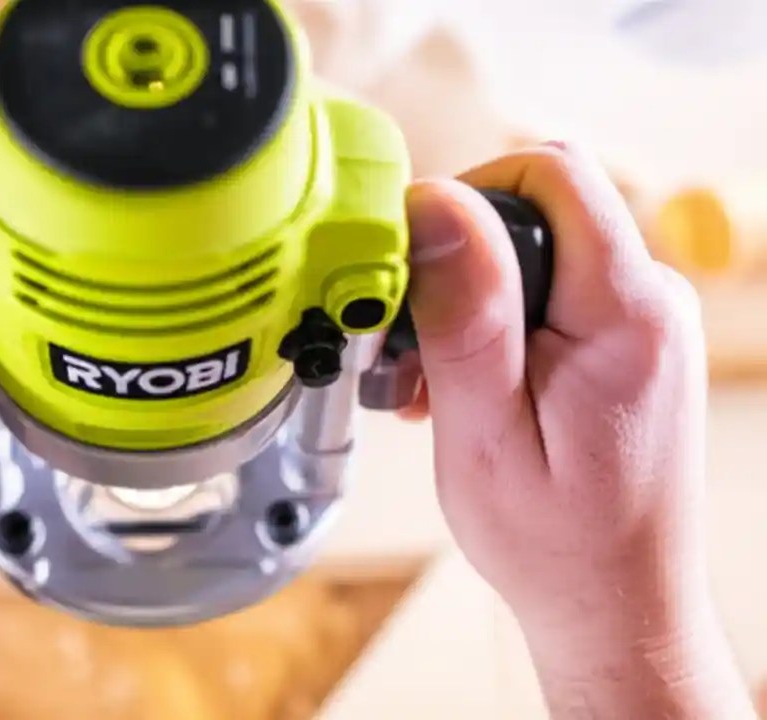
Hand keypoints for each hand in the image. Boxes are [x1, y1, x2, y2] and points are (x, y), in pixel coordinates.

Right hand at [402, 143, 752, 716]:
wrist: (614, 605)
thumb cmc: (555, 544)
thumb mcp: (485, 432)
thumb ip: (466, 315)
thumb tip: (435, 206)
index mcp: (626, 315)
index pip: (553, 171)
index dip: (467, 194)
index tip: (411, 260)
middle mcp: (652, 304)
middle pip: (537, 209)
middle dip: (456, 261)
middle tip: (410, 341)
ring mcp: (645, 323)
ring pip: (537, 254)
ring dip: (468, 305)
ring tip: (433, 384)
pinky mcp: (628, 343)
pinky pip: (551, 295)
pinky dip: (494, 329)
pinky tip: (463, 388)